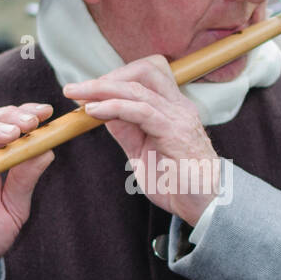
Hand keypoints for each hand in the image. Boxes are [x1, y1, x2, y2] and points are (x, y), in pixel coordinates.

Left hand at [64, 57, 220, 225]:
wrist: (204, 207)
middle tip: (76, 89)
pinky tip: (94, 111)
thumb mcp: (142, 153)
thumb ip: (126, 132)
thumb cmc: (176, 184)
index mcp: (173, 109)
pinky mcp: (175, 132)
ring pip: (137, 89)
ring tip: (77, 95)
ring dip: (102, 89)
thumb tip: (102, 113)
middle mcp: (178, 107)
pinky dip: (113, 107)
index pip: (144, 76)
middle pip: (142, 72)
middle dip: (105, 77)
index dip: (114, 78)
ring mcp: (179, 117)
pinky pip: (141, 110)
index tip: (87, 91)